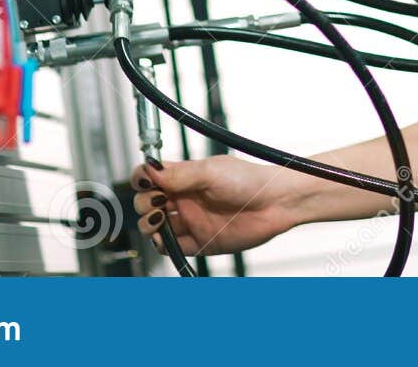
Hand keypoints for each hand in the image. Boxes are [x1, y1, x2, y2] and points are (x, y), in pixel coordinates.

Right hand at [132, 156, 310, 256]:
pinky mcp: (199, 242)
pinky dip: (163, 245)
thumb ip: (180, 173)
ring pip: (155, 227)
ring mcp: (191, 221)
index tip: (144, 181)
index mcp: (185, 177)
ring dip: (149, 225)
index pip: (150, 177)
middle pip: (146, 203)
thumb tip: (150, 169)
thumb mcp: (211, 171)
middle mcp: (185, 199)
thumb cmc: (250, 180)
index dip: (141, 179)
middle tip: (158, 202)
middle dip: (143, 203)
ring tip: (159, 218)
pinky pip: (172, 248)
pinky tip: (167, 237)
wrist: (275, 204)